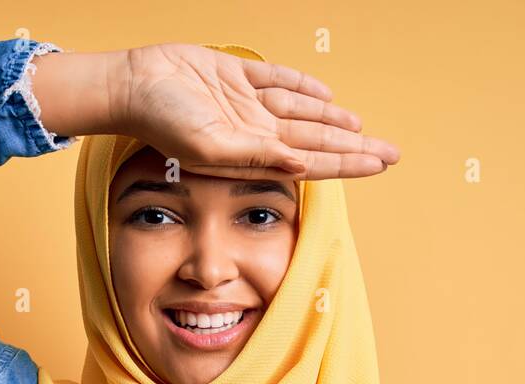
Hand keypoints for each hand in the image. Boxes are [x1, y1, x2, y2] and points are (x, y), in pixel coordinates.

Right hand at [108, 43, 399, 180]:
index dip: (348, 163)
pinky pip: (278, 81)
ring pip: (303, 112)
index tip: (380, 165)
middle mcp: (255, 132)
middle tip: (391, 152)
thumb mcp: (208, 146)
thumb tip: (300, 163)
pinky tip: (325, 95)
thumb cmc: (162, 120)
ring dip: (333, 120)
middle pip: (317, 139)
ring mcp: (246, 104)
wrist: (132, 85)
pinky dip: (303, 87)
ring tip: (362, 129)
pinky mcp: (235, 78)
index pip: (313, 161)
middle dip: (355, 146)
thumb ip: (255, 155)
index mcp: (253, 152)